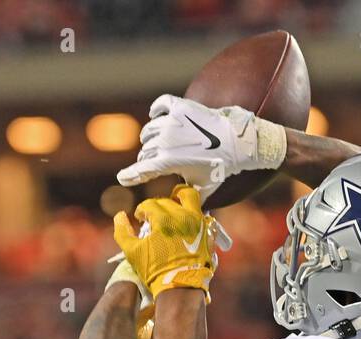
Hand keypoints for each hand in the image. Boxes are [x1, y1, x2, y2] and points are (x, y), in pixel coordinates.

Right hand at [112, 184, 230, 299]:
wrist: (181, 288)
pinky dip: (194, 213)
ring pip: (190, 197)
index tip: (140, 218)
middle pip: (167, 201)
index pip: (149, 204)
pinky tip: (187, 221)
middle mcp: (182, 217)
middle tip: (153, 218)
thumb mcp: (133, 253)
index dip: (142, 210)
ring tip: (174, 205)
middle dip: (157, 206)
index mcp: (163, 220)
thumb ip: (122, 232)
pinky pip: (202, 214)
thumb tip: (119, 216)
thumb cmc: (156, 272)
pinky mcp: (208, 232)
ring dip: (179, 197)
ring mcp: (198, 223)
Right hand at [117, 95, 286, 201]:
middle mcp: (164, 141)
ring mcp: (172, 122)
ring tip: (158, 141)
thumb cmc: (221, 168)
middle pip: (146, 150)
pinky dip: (157, 110)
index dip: (130, 176)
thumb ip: (187, 199)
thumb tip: (180, 212)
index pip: (141, 169)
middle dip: (148, 158)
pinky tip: (156, 114)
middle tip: (156, 162)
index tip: (123, 178)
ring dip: (151, 138)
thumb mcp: (203, 188)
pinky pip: (161, 104)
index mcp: (167, 162)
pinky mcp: (181, 107)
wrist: (238, 143)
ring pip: (150, 130)